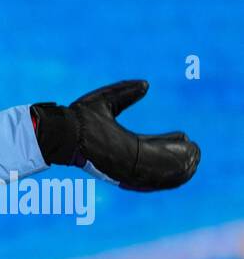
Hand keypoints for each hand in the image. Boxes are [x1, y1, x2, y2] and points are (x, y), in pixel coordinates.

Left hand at [31, 80, 198, 190]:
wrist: (64, 131)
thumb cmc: (77, 119)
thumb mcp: (107, 100)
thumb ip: (126, 92)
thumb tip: (145, 84)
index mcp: (120, 146)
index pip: (149, 148)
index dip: (166, 143)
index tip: (182, 137)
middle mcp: (122, 161)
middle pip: (156, 162)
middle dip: (175, 157)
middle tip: (193, 151)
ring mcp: (122, 168)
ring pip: (158, 170)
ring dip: (177, 164)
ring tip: (194, 156)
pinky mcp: (122, 170)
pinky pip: (152, 173)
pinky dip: (169, 169)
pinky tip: (184, 161)